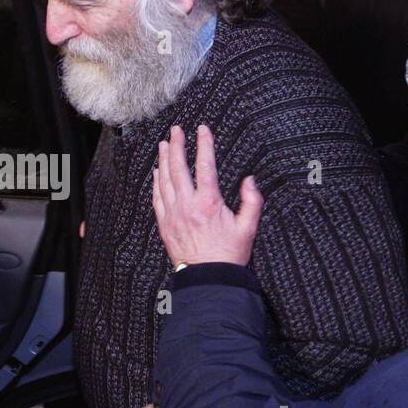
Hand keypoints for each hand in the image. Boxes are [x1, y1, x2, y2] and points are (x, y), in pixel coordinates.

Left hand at [153, 124, 261, 267]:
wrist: (208, 278)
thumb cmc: (229, 255)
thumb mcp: (248, 227)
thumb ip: (252, 201)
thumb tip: (249, 180)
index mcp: (209, 203)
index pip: (205, 165)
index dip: (203, 144)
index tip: (202, 129)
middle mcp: (188, 205)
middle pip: (179, 167)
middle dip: (177, 145)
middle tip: (176, 130)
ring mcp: (173, 214)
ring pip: (164, 180)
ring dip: (164, 159)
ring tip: (165, 144)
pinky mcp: (164, 224)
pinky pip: (157, 197)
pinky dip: (156, 181)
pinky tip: (157, 171)